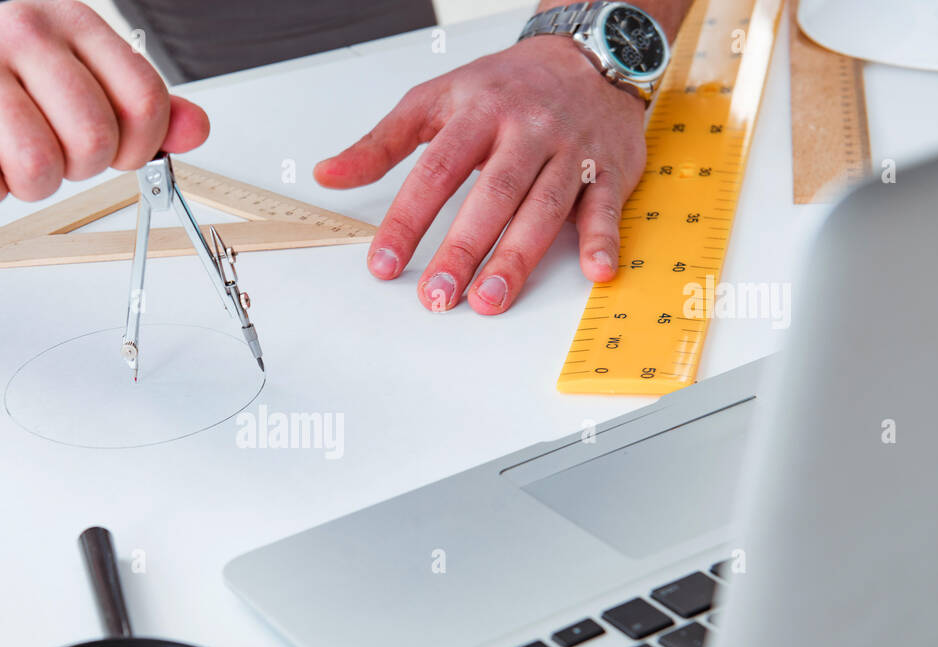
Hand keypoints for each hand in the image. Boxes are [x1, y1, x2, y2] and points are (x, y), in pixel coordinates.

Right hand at [0, 0, 209, 205]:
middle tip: (45, 154)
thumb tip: (195, 129)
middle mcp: (22, 32)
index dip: (136, 148)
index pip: (143, 101)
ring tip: (1, 156)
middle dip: (76, 170)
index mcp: (69, 22)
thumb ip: (136, 106)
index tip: (111, 151)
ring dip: (24, 185)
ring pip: (38, 168)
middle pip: (93, 141)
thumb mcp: (69, 79)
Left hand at [314, 35, 645, 313]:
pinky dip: (603, 238)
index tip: (385, 263)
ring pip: (544, 207)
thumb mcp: (436, 100)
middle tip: (439, 296)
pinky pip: (606, 205)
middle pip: (492, 194)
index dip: (408, 220)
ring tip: (490, 299)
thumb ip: (382, 143)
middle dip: (463, 249)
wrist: (587, 56)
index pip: (436, 171)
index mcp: (479, 113)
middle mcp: (526, 131)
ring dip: (518, 257)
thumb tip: (329, 173)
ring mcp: (570, 151)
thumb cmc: (507, 86)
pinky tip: (596, 271)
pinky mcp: (608, 169)